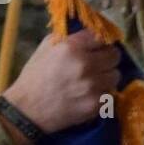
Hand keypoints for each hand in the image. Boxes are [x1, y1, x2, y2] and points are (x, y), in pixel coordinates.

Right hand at [3, 30, 120, 133]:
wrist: (27, 110)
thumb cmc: (34, 76)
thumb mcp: (46, 48)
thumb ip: (69, 38)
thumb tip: (88, 34)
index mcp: (72, 47)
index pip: (101, 37)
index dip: (99, 43)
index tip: (97, 48)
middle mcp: (86, 64)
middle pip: (114, 56)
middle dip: (107, 59)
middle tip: (97, 64)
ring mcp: (92, 86)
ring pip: (115, 76)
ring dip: (106, 77)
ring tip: (93, 81)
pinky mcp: (96, 104)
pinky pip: (109, 94)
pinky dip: (101, 94)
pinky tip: (88, 95)